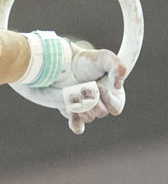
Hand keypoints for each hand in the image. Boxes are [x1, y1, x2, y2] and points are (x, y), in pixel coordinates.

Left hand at [12, 43, 127, 134]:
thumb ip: (117, 67)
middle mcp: (101, 104)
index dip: (109, 100)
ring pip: (89, 118)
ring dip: (81, 107)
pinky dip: (76, 123)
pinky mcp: (72, 111)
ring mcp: (86, 109)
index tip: (100, 87)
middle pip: (101, 113)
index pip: (116, 108)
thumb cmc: (88, 60)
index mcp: (113, 95)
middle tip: (83, 87)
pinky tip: (72, 112)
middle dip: (92, 101)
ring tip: (72, 93)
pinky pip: (77, 126)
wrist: (64, 61)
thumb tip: (118, 86)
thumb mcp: (105, 58)